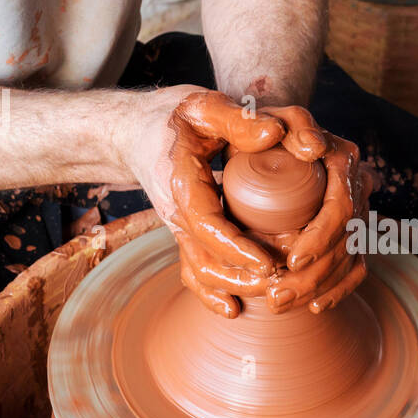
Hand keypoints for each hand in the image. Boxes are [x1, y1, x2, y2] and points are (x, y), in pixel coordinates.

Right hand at [124, 87, 289, 317]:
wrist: (135, 131)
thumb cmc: (174, 116)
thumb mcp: (204, 105)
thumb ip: (239, 119)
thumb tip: (275, 135)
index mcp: (181, 182)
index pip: (206, 225)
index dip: (237, 248)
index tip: (269, 262)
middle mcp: (175, 212)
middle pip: (203, 260)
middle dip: (242, 278)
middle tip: (282, 282)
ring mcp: (178, 227)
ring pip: (199, 271)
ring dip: (234, 288)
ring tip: (273, 292)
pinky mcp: (186, 233)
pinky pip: (193, 270)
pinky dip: (210, 294)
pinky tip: (234, 311)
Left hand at [259, 107, 371, 314]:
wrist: (265, 133)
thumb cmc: (259, 127)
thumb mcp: (266, 117)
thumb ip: (290, 125)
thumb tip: (313, 149)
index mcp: (343, 160)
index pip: (342, 209)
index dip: (321, 238)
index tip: (291, 259)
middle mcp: (356, 185)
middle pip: (347, 242)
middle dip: (314, 275)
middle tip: (277, 296)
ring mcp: (355, 210)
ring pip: (349, 259)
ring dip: (318, 288)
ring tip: (279, 304)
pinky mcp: (347, 231)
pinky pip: (353, 267)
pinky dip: (336, 289)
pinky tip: (314, 307)